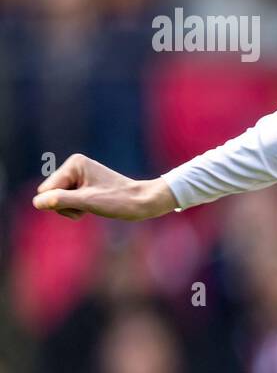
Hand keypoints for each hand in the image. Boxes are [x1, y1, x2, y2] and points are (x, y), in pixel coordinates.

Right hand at [32, 154, 176, 220]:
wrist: (143, 202)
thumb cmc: (119, 201)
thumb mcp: (87, 202)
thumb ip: (60, 201)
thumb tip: (37, 202)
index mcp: (74, 164)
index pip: (45, 190)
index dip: (61, 203)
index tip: (86, 201)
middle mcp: (74, 166)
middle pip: (50, 195)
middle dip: (66, 206)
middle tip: (91, 206)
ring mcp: (78, 176)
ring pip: (58, 201)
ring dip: (73, 209)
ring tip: (95, 206)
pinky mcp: (83, 186)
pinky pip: (68, 202)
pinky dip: (78, 209)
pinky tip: (94, 206)